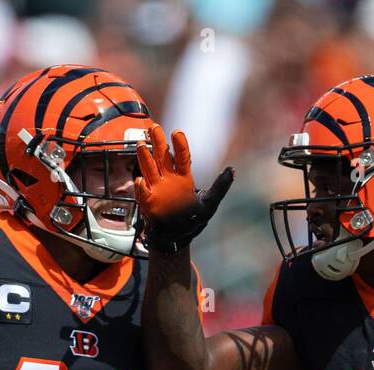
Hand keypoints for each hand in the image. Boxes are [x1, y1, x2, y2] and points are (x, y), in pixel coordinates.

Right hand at [134, 126, 233, 254]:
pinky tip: (141, 181)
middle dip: (158, 143)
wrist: (177, 238)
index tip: (177, 132)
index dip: (180, 145)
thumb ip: (220, 186)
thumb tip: (232, 170)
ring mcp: (156, 189)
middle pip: (162, 157)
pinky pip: (143, 192)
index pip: (182, 158)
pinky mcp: (147, 201)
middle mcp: (168, 179)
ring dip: (145, 158)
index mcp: (183, 178)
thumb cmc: (193, 219)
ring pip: (149, 169)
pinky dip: (141, 187)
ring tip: (142, 145)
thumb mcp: (210, 203)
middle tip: (154, 127)